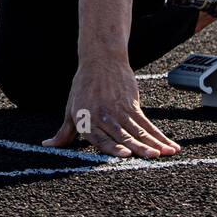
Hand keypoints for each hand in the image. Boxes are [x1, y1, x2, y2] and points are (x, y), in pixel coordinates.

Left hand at [42, 0, 179, 158]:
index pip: (101, 138)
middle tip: (151, 156)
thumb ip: (64, 132)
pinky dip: (159, 135)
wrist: (101, 60)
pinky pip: (147, 124)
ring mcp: (120, 110)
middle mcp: (104, 116)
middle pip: (123, 135)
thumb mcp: (71, 108)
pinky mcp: (133, 105)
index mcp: (87, 120)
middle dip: (139, 147)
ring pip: (139, 130)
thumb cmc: (83, 87)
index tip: (126, 155)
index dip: (114, 147)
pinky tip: (169, 145)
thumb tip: (48, 145)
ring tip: (165, 153)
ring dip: (153, 143)